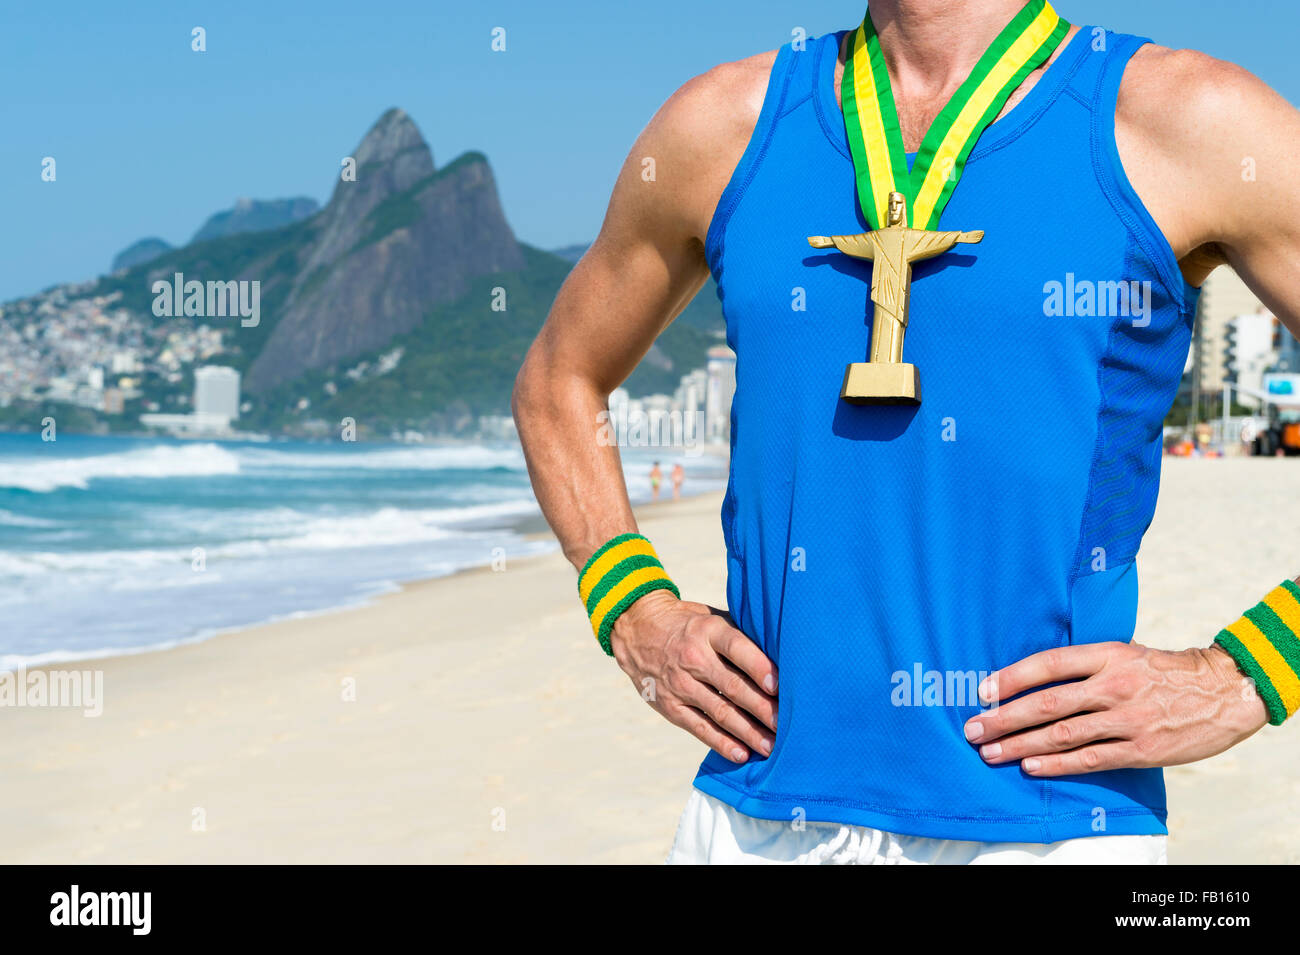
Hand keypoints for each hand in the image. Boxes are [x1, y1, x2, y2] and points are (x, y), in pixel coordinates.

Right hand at [610, 590, 776, 763]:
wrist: (636, 628)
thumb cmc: (689, 624)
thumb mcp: (711, 617)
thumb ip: (741, 635)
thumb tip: (784, 658)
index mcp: (708, 631)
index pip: (737, 648)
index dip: (759, 667)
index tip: (779, 686)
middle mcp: (693, 658)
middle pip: (733, 687)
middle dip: (763, 709)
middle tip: (787, 726)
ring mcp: (680, 684)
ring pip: (720, 713)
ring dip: (749, 732)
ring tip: (772, 747)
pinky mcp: (670, 706)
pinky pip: (699, 728)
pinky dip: (722, 743)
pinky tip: (742, 754)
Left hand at [963, 642, 1268, 775]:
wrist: (1224, 691)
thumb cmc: (1164, 671)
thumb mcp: (1125, 652)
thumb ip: (1086, 664)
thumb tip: (1033, 677)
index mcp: (1108, 655)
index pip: (1049, 663)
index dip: (1012, 677)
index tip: (982, 691)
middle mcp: (1114, 685)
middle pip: (1047, 703)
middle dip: (1004, 718)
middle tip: (974, 730)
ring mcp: (1128, 719)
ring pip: (1062, 734)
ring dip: (1021, 745)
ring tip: (991, 752)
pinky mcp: (1141, 750)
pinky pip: (1090, 759)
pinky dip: (1057, 764)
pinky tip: (1030, 767)